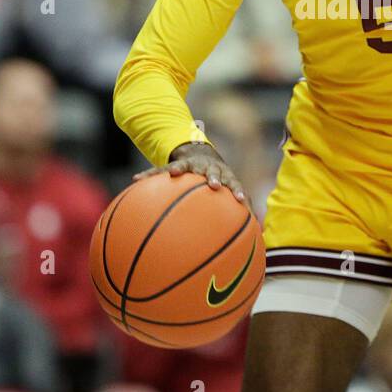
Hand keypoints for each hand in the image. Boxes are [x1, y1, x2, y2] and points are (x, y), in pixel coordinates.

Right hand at [133, 141, 249, 211]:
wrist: (200, 154)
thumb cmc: (217, 181)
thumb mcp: (227, 192)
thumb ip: (238, 212)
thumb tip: (256, 237)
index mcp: (223, 176)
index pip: (232, 182)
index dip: (236, 190)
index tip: (240, 199)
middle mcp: (208, 168)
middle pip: (212, 171)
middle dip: (213, 177)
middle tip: (214, 185)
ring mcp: (190, 165)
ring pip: (185, 166)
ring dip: (181, 169)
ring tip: (174, 173)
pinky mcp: (174, 165)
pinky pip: (158, 170)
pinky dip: (148, 174)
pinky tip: (136, 179)